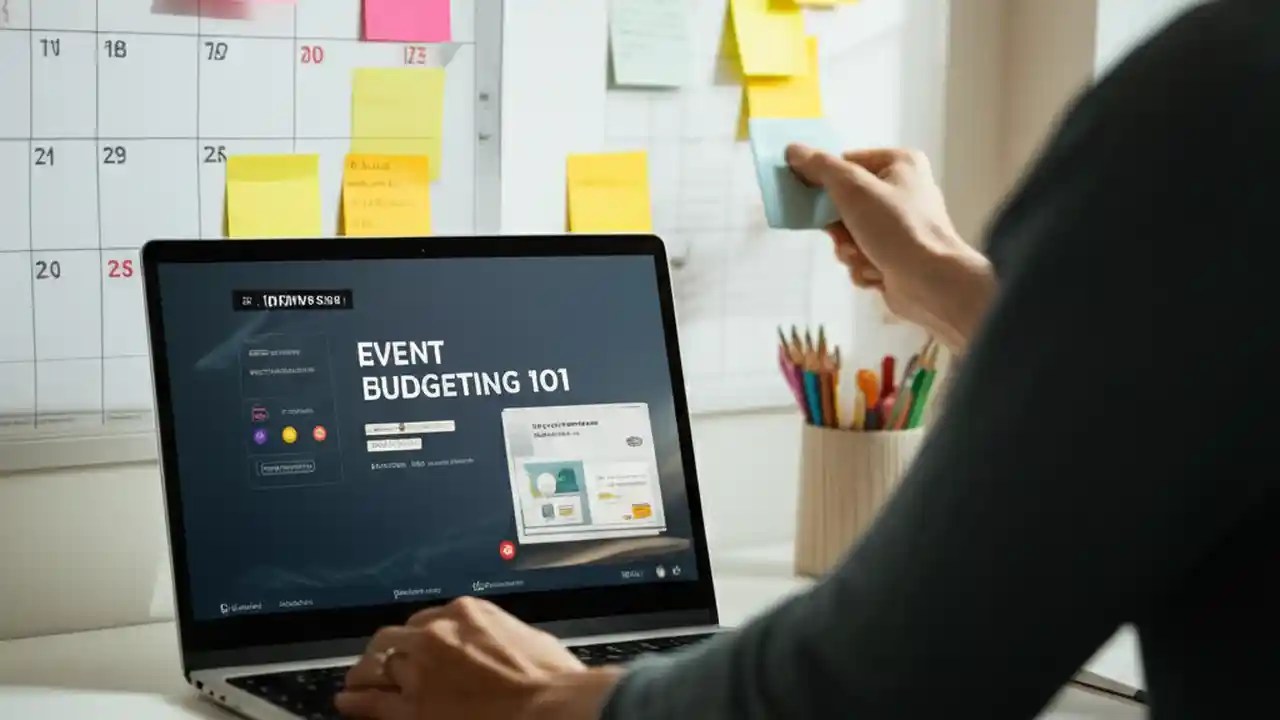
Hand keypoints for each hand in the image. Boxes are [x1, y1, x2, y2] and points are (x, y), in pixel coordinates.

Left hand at [337, 597, 621, 719]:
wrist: (549, 710)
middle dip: (387, 651)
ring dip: (366, 673)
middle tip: (382, 662)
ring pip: (376, 665)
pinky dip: (355, 700)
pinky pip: (370, 700)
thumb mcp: (531, 640)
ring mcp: (419, 671)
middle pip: (395, 638)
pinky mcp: (411, 707)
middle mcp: (436, 635)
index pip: (427, 619)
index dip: (418, 636)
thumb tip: (502, 646)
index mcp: (467, 613)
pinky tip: (347, 701)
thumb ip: (502, 637)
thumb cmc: (552, 681)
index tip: (418, 646)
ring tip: (358, 681)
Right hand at [785, 145, 995, 352]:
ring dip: (849, 250)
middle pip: (844, 203)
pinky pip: (862, 256)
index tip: (808, 198)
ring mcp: (900, 226)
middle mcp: (903, 191)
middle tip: (842, 234)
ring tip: (864, 256)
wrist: (932, 283)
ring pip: (849, 234)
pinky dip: (863, 267)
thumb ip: (821, 167)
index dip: (825, 181)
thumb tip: (793, 149)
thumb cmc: (897, 227)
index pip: (847, 163)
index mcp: (900, 164)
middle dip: (838, 227)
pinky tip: (877, 272)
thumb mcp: (853, 188)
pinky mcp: (896, 256)